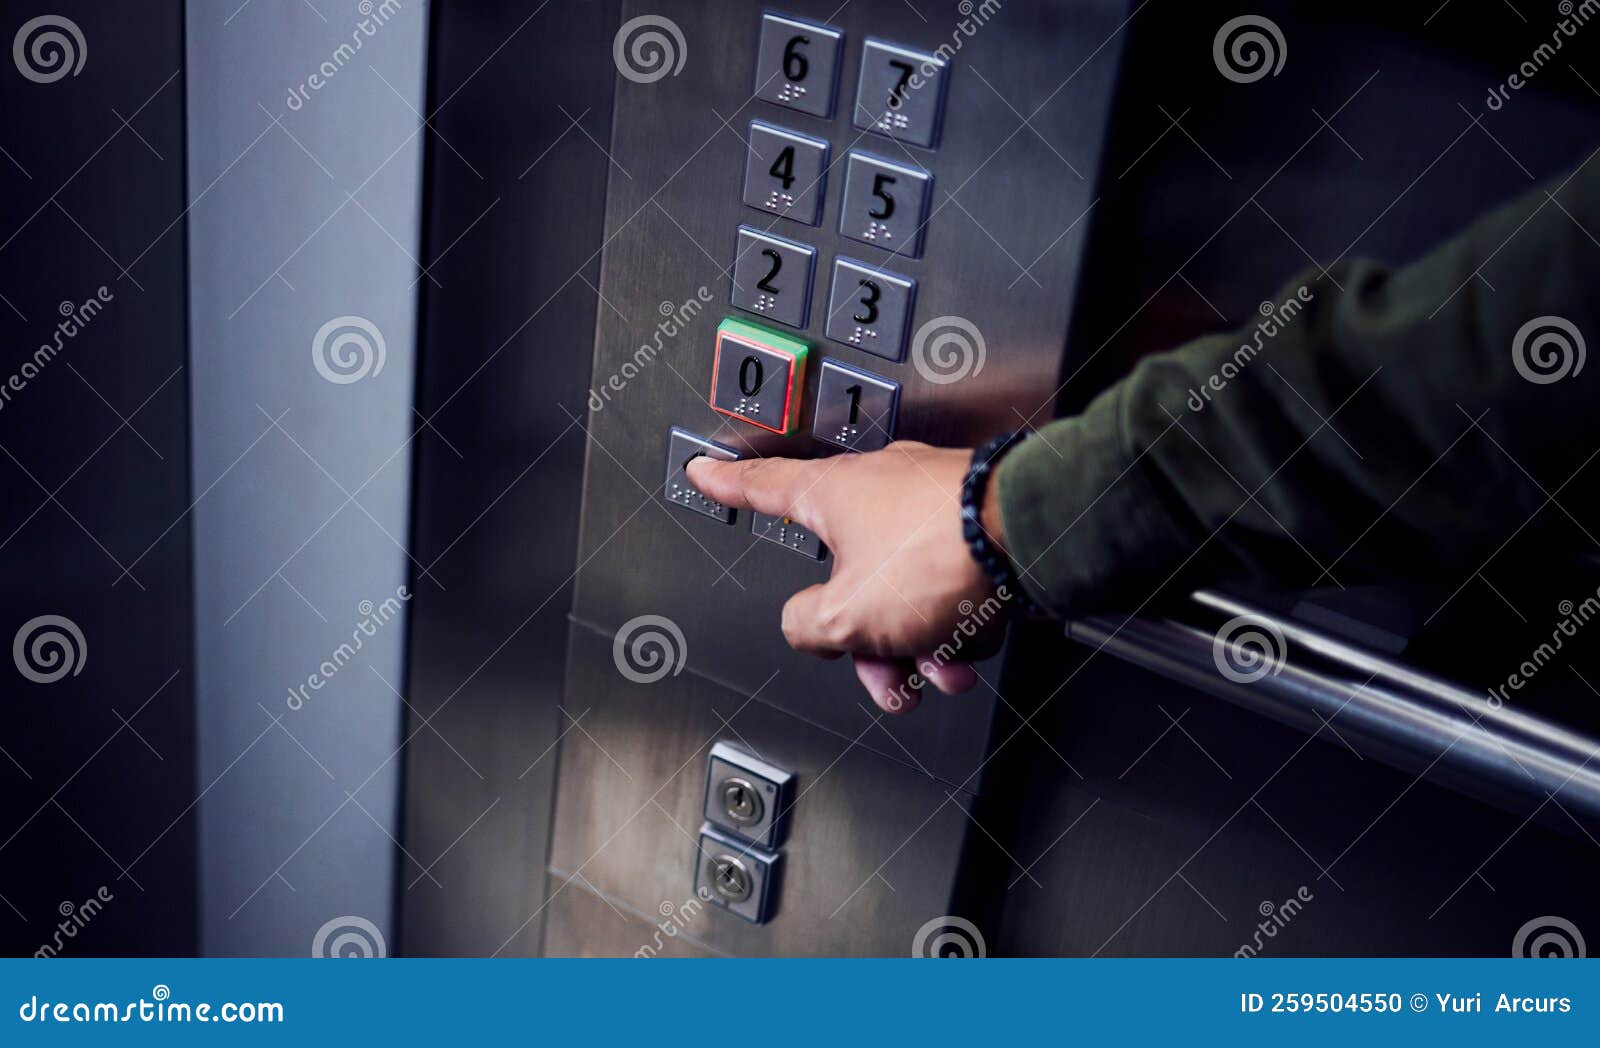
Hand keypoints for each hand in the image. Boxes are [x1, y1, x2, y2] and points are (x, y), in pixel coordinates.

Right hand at [686, 441, 1012, 713]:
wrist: (1033, 538)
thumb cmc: (941, 553)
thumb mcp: (844, 615)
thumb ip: (807, 625)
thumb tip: (809, 626)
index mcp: (833, 494)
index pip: (762, 486)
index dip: (727, 486)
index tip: (705, 472)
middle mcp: (881, 490)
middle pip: (848, 576)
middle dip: (867, 639)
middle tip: (883, 673)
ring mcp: (932, 506)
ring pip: (904, 591)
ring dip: (918, 643)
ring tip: (941, 669)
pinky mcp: (977, 525)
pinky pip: (949, 586)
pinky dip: (957, 623)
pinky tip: (972, 645)